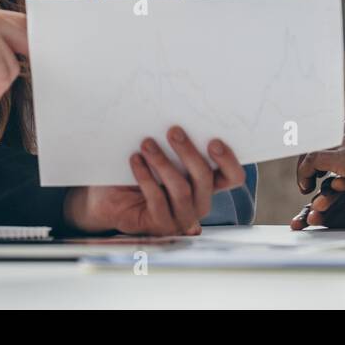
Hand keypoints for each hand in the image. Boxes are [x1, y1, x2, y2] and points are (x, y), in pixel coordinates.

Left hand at [66, 127, 245, 235]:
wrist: (112, 198)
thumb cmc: (143, 170)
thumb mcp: (163, 155)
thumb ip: (176, 144)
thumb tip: (177, 120)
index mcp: (208, 184)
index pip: (232, 177)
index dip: (228, 161)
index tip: (213, 141)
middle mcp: (200, 203)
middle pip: (204, 178)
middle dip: (189, 152)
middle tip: (173, 131)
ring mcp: (181, 217)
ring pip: (181, 190)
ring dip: (163, 163)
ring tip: (147, 143)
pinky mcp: (160, 225)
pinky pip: (157, 200)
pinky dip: (145, 177)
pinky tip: (135, 160)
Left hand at [295, 115, 344, 199]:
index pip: (331, 133)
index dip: (322, 150)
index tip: (320, 169)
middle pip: (318, 138)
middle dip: (310, 159)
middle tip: (310, 177)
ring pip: (311, 148)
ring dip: (304, 168)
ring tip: (306, 185)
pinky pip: (312, 161)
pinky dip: (304, 173)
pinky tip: (307, 186)